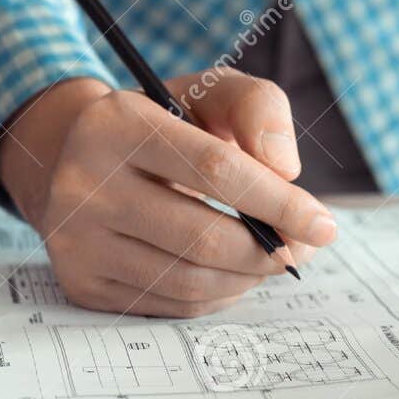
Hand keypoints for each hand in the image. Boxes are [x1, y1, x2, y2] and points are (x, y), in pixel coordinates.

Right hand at [0, 70, 337, 315]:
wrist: (74, 157)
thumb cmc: (161, 124)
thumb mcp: (207, 93)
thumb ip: (257, 108)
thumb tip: (285, 170)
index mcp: (117, 123)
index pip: (216, 170)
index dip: (279, 202)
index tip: (324, 224)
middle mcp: (84, 184)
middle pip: (204, 237)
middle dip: (268, 249)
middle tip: (299, 247)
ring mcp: (76, 240)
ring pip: (190, 280)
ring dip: (248, 277)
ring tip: (269, 257)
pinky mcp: (82, 282)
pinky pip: (170, 305)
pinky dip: (217, 295)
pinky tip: (230, 272)